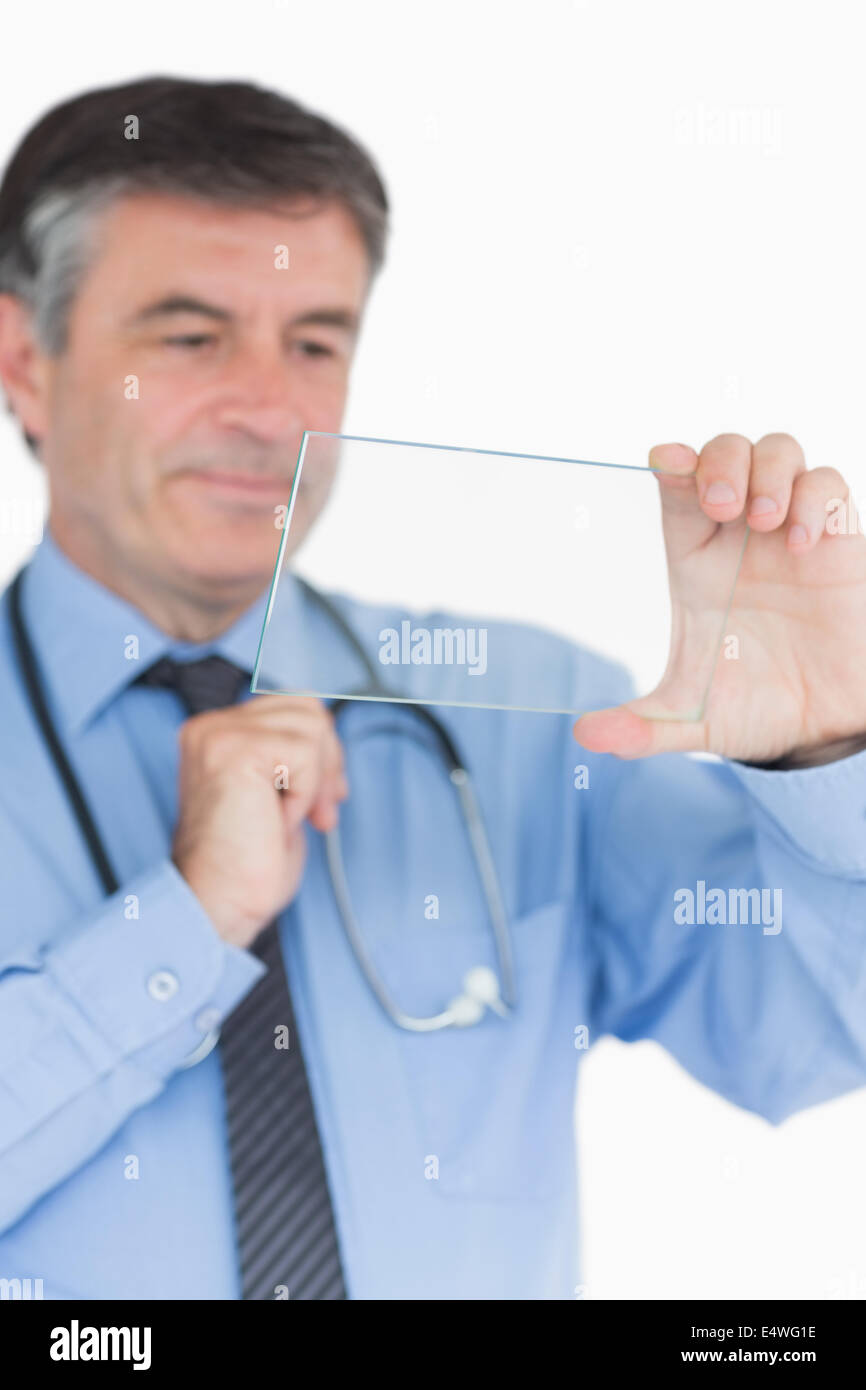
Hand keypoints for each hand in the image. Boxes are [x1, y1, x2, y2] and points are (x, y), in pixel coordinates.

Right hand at [172, 695, 347, 946]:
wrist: (219, 903)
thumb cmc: (246, 864)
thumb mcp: (275, 795)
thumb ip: (290, 758)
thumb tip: (329, 740)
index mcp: (216, 735)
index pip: (293, 707)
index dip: (323, 752)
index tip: (326, 800)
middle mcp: (211, 727)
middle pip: (308, 708)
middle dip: (329, 761)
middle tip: (322, 813)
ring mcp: (219, 735)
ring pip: (312, 726)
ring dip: (316, 782)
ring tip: (292, 819)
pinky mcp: (235, 751)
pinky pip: (304, 752)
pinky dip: (306, 792)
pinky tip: (281, 821)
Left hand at [573, 433, 865, 763]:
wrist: (824, 727)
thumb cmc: (755, 707)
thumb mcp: (692, 720)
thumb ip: (642, 728)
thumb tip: (585, 736)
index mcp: (697, 562)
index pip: (677, 491)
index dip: (672, 465)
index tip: (664, 460)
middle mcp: (741, 537)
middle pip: (726, 453)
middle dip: (720, 462)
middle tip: (723, 505)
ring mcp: (789, 531)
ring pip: (779, 452)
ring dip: (769, 473)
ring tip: (764, 521)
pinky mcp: (837, 542)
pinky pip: (829, 486)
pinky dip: (815, 498)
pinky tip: (802, 543)